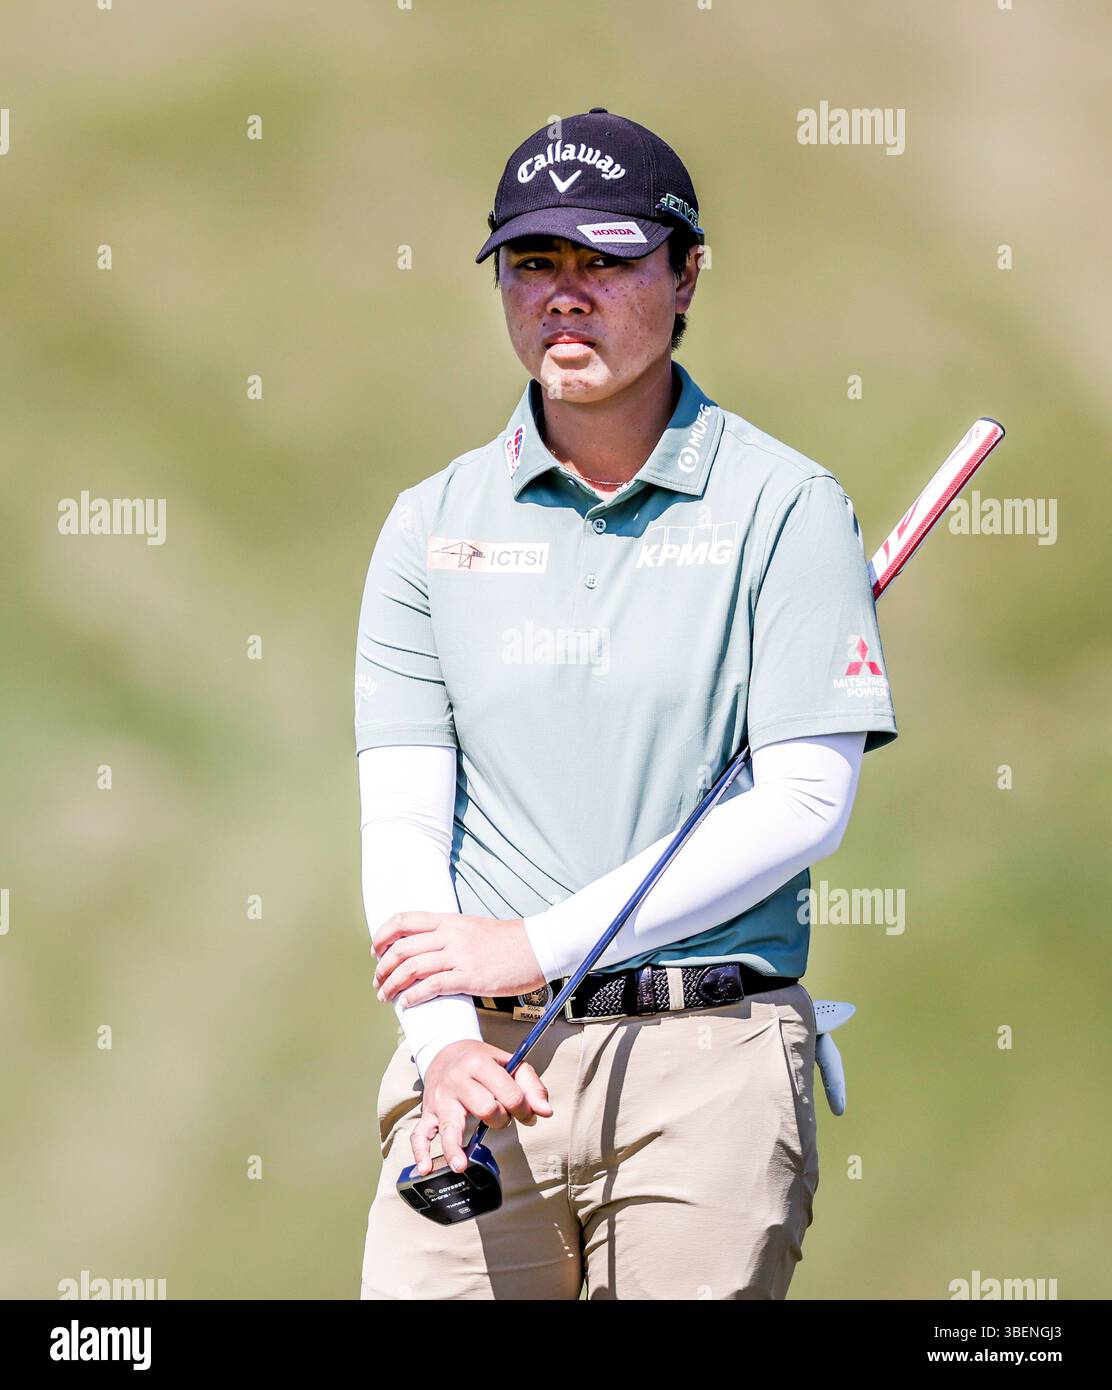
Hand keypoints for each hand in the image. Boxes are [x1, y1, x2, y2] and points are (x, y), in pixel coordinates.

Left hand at [373, 911, 546, 1006]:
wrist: (538, 946)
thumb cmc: (508, 941)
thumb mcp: (472, 927)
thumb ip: (448, 934)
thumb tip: (427, 948)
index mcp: (449, 920)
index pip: (403, 920)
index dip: (383, 936)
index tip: (375, 951)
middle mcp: (450, 935)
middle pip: (402, 948)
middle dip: (382, 968)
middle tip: (377, 982)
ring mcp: (460, 956)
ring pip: (412, 968)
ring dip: (392, 985)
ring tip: (386, 997)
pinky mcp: (470, 977)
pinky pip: (433, 986)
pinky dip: (414, 996)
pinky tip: (407, 1004)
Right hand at [413, 1039, 551, 1174]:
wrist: (447, 1051)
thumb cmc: (483, 1061)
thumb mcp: (510, 1063)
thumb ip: (531, 1086)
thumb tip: (545, 1112)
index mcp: (479, 1064)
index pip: (508, 1093)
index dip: (524, 1109)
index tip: (528, 1114)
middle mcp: (457, 1080)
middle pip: (484, 1108)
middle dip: (501, 1120)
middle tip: (503, 1119)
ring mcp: (440, 1098)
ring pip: (449, 1124)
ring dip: (454, 1147)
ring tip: (461, 1166)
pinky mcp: (428, 1112)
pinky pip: (419, 1134)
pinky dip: (421, 1152)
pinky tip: (425, 1168)